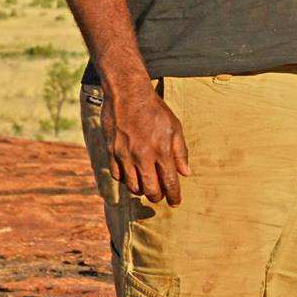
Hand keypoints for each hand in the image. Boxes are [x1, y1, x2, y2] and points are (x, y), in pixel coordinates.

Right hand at [102, 79, 189, 206]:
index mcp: (161, 151)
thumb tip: (185, 173)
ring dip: (141, 190)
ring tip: (147, 186)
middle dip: (157, 197)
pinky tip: (131, 175)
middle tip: (161, 196)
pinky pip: (117, 176)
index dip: (174, 196)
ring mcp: (125, 155)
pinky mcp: (111, 152)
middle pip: (150, 190)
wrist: (127, 93)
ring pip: (132, 186)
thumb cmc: (155, 110)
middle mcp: (142, 156)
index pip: (169, 182)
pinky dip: (126, 180)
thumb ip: (180, 152)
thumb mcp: (175, 127)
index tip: (176, 203)